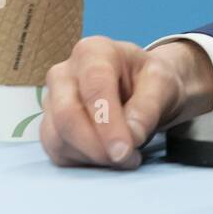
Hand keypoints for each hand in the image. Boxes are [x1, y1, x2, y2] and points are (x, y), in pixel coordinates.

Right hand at [41, 37, 212, 168]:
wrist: (143, 89)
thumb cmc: (151, 80)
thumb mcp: (162, 84)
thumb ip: (148, 107)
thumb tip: (131, 136)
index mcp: (93, 52)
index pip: (94, 89)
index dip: (108, 123)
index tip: (124, 151)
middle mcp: (64, 73)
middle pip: (67, 115)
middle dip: (96, 145)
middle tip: (126, 160)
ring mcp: (52, 101)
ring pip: (58, 138)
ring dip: (92, 156)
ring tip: (126, 158)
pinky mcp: (50, 127)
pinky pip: (58, 152)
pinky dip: (83, 162)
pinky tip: (109, 158)